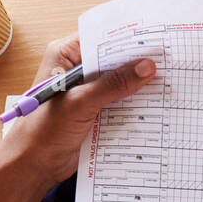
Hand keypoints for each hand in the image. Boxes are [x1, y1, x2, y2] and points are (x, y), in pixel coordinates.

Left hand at [0, 35, 156, 186]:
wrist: (35, 164)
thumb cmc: (44, 130)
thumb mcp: (81, 103)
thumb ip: (113, 84)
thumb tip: (145, 67)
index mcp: (65, 55)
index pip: (100, 38)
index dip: (126, 38)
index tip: (154, 40)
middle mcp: (76, 69)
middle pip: (112, 60)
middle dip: (136, 63)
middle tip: (167, 61)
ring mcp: (87, 91)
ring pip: (118, 81)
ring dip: (137, 85)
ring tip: (167, 81)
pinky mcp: (95, 110)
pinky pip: (119, 101)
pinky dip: (134, 103)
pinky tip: (154, 103)